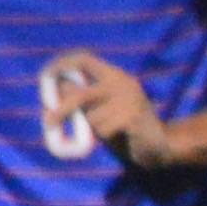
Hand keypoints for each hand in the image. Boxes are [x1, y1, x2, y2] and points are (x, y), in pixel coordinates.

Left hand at [48, 55, 181, 165]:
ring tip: (110, 132)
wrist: (161, 146)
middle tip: (48, 122)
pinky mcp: (133, 116)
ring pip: (91, 117)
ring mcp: (130, 98)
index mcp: (114, 75)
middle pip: (81, 93)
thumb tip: (53, 94)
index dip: (62, 65)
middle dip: (61, 109)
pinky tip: (121, 136)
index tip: (45, 76)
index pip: (84, 59)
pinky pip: (103, 129)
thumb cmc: (126, 130)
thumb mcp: (100, 111)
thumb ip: (82, 101)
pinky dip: (106, 138)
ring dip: (93, 130)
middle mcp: (122, 82)